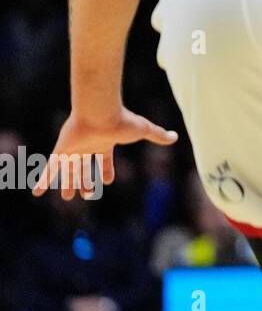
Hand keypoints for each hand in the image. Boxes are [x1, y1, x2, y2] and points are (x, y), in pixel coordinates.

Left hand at [33, 106, 178, 199]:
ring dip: (69, 184)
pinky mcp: (62, 151)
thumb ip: (158, 136)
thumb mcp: (144, 131)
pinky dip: (44, 180)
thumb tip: (176, 137)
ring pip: (70, 171)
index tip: (108, 181)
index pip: (106, 161)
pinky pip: (51, 168)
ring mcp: (74, 150)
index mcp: (106, 144)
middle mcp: (89, 148)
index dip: (107, 171)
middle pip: (87, 168)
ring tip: (67, 198)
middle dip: (86, 181)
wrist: (100, 112)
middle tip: (85, 194)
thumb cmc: (122, 121)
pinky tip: (37, 191)